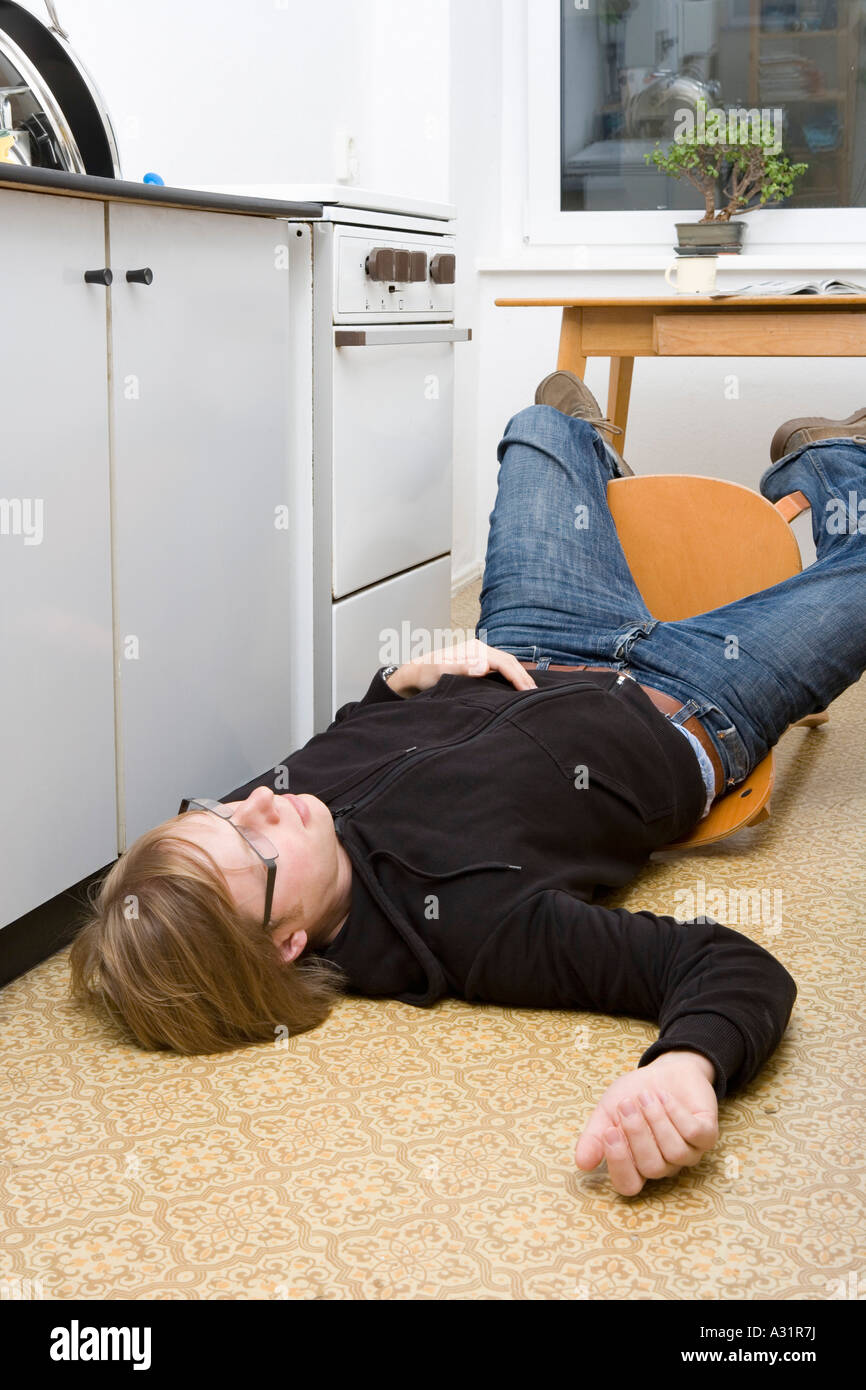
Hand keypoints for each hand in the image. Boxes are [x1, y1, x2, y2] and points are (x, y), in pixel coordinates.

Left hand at [386, 638, 537, 696]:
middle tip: (536, 695)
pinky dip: (511, 679)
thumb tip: (484, 666)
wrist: (414, 675)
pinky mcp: (478, 666)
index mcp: (475, 649)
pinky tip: (516, 690)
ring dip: (519, 678)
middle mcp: (480, 650)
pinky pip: (500, 671)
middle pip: (509, 662)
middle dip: (523, 677)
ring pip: (507, 666)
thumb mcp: (440, 672)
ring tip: (530, 694)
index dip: (518, 677)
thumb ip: (461, 668)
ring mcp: (480, 657)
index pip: (504, 662)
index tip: (527, 692)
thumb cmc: (425, 674)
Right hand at [575, 1051, 719, 1195]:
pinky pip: (696, 1134)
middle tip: (627, 1105)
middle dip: (637, 1134)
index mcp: (637, 1164)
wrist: (665, 1070)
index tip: (609, 1132)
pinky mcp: (707, 1134)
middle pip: (652, 1167)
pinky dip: (677, 1114)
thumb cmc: (634, 1094)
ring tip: (647, 1097)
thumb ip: (594, 1136)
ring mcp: (688, 1153)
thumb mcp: (607, 1111)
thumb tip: (581, 1163)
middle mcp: (664, 1165)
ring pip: (675, 1152)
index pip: (628, 1185)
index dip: (619, 1164)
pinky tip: (665, 1097)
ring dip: (658, 1121)